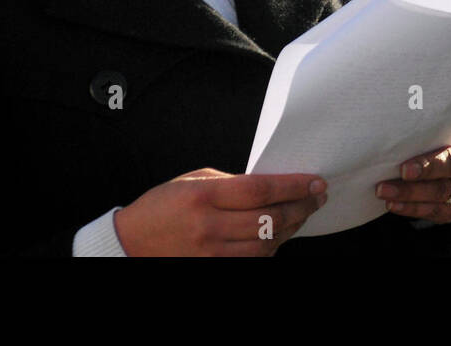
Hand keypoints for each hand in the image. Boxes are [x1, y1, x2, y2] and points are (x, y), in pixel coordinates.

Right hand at [113, 168, 325, 255]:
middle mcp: (209, 227)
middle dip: (302, 206)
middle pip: (269, 219)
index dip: (294, 186)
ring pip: (267, 245)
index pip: (261, 190)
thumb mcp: (194, 180)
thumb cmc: (164, 206)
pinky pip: (254, 261)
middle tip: (319, 196)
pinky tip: (280, 234)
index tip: (315, 181)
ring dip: (292, 228)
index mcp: (204, 196)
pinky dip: (272, 248)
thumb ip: (232, 183)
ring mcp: (211, 254)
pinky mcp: (213, 269)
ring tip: (303, 213)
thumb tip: (272, 185)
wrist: (132, 242)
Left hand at [375, 122, 450, 221]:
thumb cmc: (447, 128)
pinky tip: (392, 204)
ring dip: (407, 200)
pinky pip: (433, 213)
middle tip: (383, 187)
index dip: (429, 167)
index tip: (404, 170)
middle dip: (412, 189)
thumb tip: (400, 118)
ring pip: (437, 203)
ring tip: (383, 194)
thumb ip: (431, 122)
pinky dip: (411, 209)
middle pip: (443, 187)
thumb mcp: (447, 120)